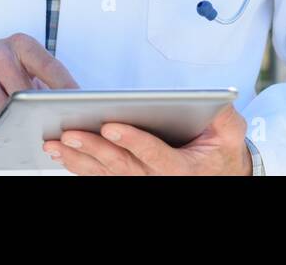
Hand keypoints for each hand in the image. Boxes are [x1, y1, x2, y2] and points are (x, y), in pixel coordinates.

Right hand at [0, 33, 77, 135]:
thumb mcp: (13, 62)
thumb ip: (37, 79)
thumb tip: (66, 108)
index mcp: (18, 45)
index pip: (51, 67)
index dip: (68, 89)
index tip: (83, 106)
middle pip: (30, 96)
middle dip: (41, 115)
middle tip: (52, 129)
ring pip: (8, 114)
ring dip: (17, 128)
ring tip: (26, 134)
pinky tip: (1, 135)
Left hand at [43, 104, 251, 174]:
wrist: (219, 173)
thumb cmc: (220, 150)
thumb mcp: (230, 131)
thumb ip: (225, 118)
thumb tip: (215, 102)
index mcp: (182, 169)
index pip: (154, 155)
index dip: (132, 140)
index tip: (110, 126)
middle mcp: (158, 180)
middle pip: (122, 166)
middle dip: (94, 149)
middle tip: (70, 133)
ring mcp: (142, 183)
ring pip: (106, 174)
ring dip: (79, 160)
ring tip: (55, 144)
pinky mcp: (130, 181)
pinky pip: (102, 178)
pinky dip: (80, 167)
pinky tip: (61, 155)